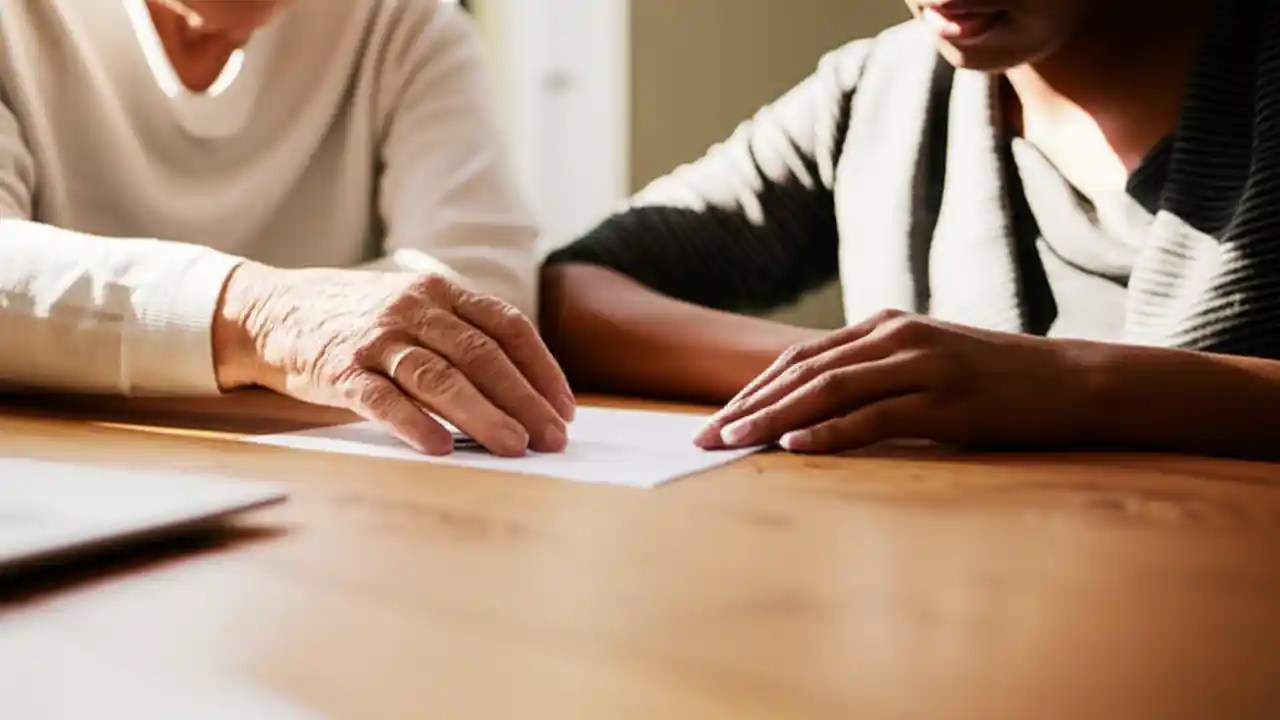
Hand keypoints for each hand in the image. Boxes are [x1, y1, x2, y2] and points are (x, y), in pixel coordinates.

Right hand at [214, 262, 574, 456]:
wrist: (271, 312)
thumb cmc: (357, 319)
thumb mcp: (413, 307)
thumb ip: (460, 334)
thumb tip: (523, 390)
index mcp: (438, 291)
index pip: (506, 327)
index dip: (542, 369)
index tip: (565, 408)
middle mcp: (411, 309)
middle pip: (481, 356)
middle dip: (525, 400)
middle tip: (552, 438)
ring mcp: (375, 339)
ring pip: (439, 377)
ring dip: (483, 414)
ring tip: (514, 447)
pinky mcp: (339, 371)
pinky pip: (382, 399)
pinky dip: (414, 423)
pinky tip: (440, 447)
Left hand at [694, 309, 1100, 453]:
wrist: (1071, 381)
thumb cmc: (993, 379)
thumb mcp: (926, 362)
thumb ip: (874, 372)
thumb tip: (816, 405)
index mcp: (885, 326)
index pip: (802, 357)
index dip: (753, 388)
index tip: (717, 417)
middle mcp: (895, 337)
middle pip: (804, 372)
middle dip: (749, 406)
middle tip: (705, 436)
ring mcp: (921, 366)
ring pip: (830, 391)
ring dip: (774, 419)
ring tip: (733, 441)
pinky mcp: (945, 401)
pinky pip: (875, 417)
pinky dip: (831, 433)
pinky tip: (795, 447)